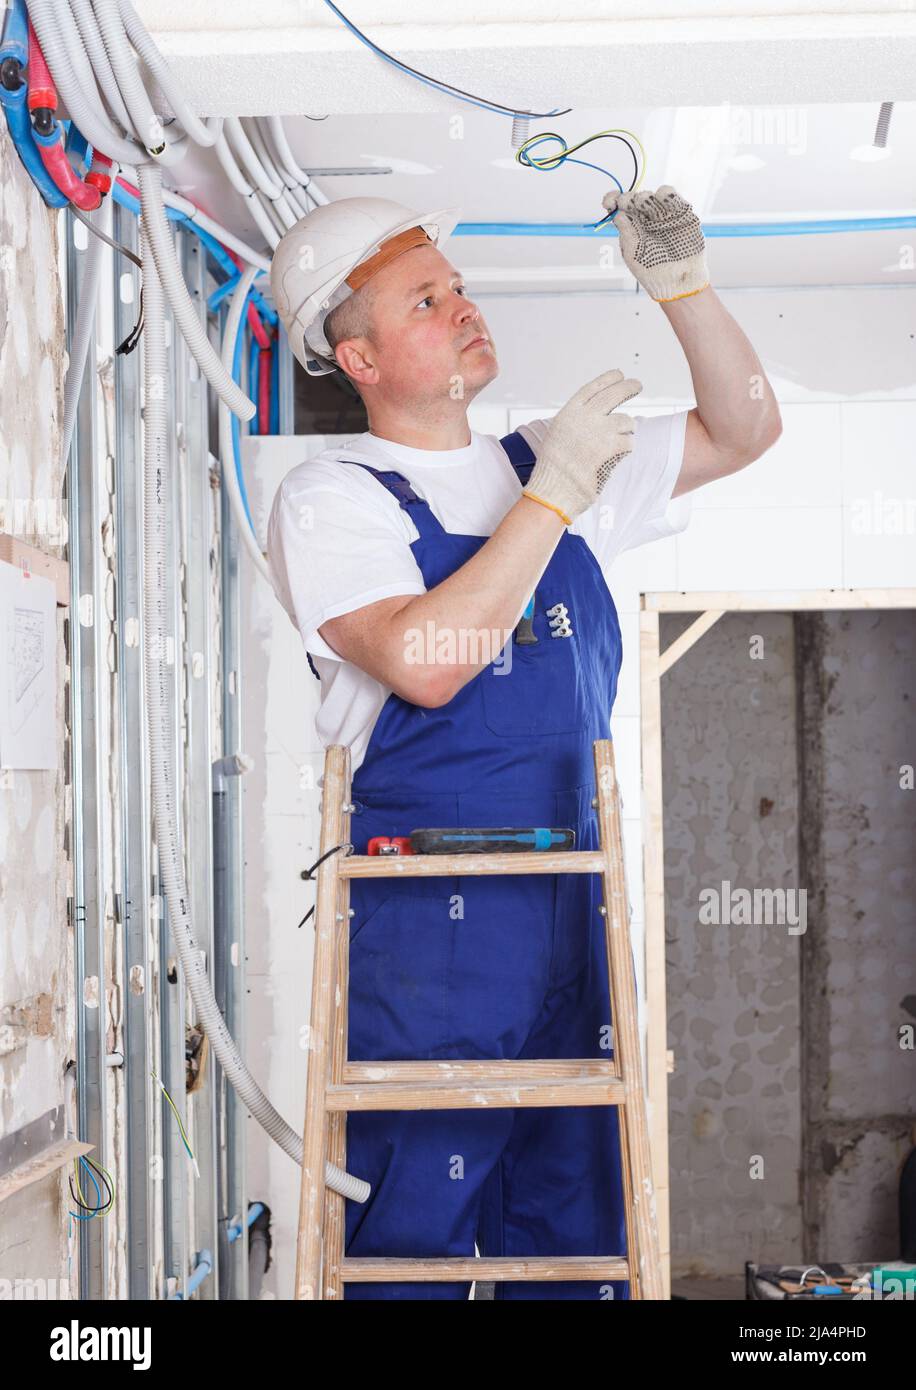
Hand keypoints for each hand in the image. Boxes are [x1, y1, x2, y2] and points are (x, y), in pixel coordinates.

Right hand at [522, 368, 641, 524]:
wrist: (554, 489)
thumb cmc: (554, 469)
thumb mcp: (558, 435)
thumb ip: (576, 422)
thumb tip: (595, 414)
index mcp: (570, 412)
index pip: (594, 388)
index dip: (609, 379)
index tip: (619, 375)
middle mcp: (585, 416)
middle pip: (614, 394)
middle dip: (628, 387)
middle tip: (637, 385)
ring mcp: (600, 430)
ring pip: (626, 420)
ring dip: (627, 428)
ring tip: (621, 437)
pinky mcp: (611, 446)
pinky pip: (629, 441)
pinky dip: (626, 447)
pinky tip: (618, 454)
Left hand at [601, 185, 708, 302]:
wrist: (678, 281)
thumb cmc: (653, 271)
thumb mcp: (634, 254)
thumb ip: (627, 233)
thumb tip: (618, 214)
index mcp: (630, 227)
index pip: (618, 208)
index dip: (612, 200)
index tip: (610, 201)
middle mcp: (644, 218)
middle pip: (633, 199)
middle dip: (628, 199)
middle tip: (627, 203)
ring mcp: (662, 214)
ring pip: (650, 195)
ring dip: (645, 197)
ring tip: (644, 204)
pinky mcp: (680, 212)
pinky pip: (672, 196)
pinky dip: (666, 193)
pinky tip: (663, 198)